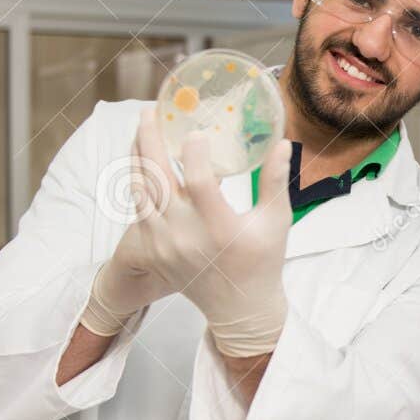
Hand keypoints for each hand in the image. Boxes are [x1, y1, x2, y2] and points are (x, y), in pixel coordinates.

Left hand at [87, 111, 293, 355]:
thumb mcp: (276, 222)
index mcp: (220, 229)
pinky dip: (137, 180)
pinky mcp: (152, 249)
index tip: (197, 132)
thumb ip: (277, 182)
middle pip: (158, 178)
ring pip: (141, 189)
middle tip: (151, 111)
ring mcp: (164, 243)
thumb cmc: (263, 261)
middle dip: (151, 139)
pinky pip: (138, 206)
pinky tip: (140, 160)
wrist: (238, 308)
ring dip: (137, 155)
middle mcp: (186, 235)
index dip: (196, 153)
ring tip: (141, 128)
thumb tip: (282, 142)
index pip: (200, 181)